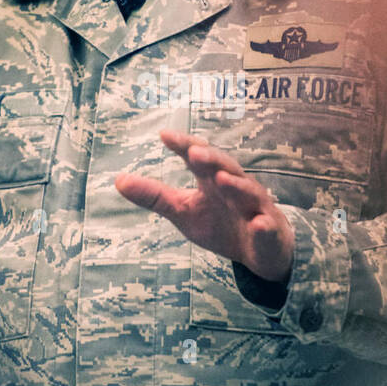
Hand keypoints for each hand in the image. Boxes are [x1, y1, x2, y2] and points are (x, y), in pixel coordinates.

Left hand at [114, 129, 294, 282]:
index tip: (164, 135)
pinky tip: (257, 224)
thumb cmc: (221, 224)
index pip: (198, 157)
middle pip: (225, 167)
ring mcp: (256, 208)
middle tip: (194, 152)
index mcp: (213, 180)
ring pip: (248, 193)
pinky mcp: (268, 232)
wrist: (260, 250)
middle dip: (212, 159)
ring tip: (220, 180)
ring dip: (235, 185)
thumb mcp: (183, 211)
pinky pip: (266, 228)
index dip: (184, 145)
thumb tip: (118, 180)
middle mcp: (236, 187)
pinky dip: (263, 226)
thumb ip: (155, 196)